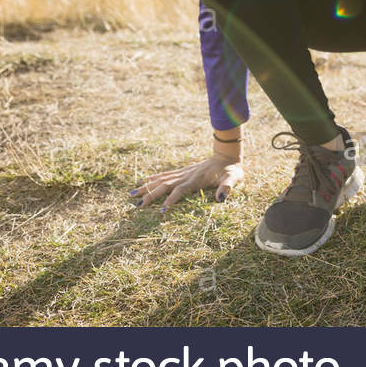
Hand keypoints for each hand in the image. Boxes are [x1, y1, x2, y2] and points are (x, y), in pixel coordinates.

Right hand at [129, 153, 243, 212]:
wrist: (228, 156)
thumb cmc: (231, 170)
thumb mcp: (234, 178)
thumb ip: (227, 187)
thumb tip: (221, 198)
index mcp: (196, 180)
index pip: (180, 190)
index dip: (171, 200)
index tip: (161, 211)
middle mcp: (187, 175)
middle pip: (165, 185)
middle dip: (150, 195)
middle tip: (136, 204)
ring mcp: (184, 172)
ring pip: (161, 180)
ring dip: (147, 187)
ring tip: (131, 193)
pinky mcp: (184, 171)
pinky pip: (166, 174)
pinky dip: (154, 178)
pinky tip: (144, 181)